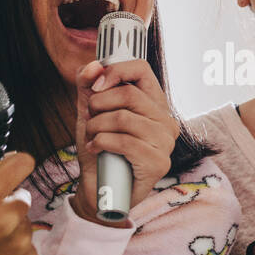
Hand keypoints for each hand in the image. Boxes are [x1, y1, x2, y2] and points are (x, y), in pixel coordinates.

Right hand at [0, 152, 40, 254]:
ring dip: (12, 231)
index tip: (12, 169)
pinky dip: (16, 253)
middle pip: (22, 198)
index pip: (22, 163)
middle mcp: (7, 218)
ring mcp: (21, 242)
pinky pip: (29, 248)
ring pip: (25, 225)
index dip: (17, 164)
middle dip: (8, 206)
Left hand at [72, 58, 178, 223]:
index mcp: (154, 104)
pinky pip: (125, 142)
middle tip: (89, 119)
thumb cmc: (100, 150)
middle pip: (129, 94)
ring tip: (91, 136)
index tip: (95, 86)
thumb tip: (93, 66)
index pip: (142, 69)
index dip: (115, 71)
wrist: (99, 188)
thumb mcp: (90, 113)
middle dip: (99, 105)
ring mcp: (165, 143)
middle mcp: (166, 121)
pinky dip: (101, 142)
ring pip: (124, 119)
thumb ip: (89, 87)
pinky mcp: (158, 163)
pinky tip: (95, 148)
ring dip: (96, 126)